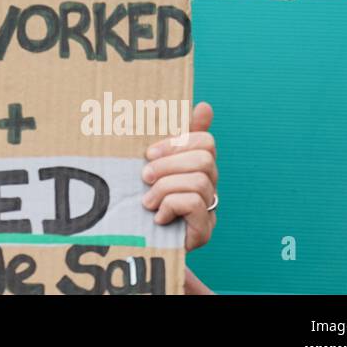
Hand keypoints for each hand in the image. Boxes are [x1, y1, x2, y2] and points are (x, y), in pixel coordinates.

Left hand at [142, 102, 216, 251]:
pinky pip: (195, 204)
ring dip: (166, 188)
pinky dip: (171, 206)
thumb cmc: (142, 195)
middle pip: (204, 159)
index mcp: (197, 164)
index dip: (178, 142)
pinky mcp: (205, 230)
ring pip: (199, 181)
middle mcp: (209, 184)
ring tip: (147, 200)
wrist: (136, 241)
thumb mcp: (152, 163)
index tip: (150, 152)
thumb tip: (205, 105)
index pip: (205, 141)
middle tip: (145, 175)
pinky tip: (158, 216)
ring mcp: (210, 208)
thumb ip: (173, 136)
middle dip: (168, 164)